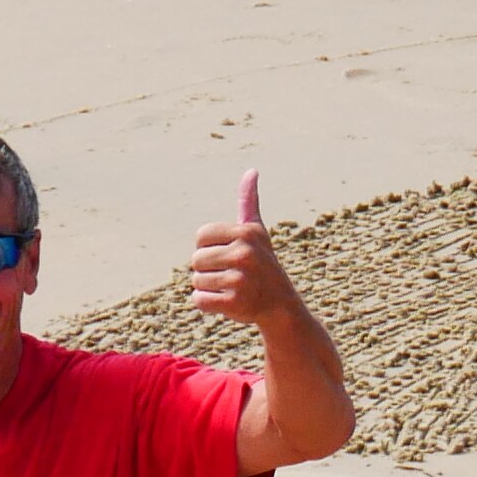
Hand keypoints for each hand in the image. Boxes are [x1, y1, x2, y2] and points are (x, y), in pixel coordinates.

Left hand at [186, 170, 304, 333]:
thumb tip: (251, 171)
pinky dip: (208, 304)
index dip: (209, 248)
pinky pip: (200, 300)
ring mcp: (240, 280)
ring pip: (196, 281)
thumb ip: (248, 202)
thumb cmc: (262, 265)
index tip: (228, 255)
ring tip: (231, 288)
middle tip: (231, 275)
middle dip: (208, 270)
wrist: (280, 305)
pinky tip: (227, 302)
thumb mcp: (257, 232)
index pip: (201, 236)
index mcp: (246, 233)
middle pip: (196, 259)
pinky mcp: (235, 303)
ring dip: (209, 287)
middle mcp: (244, 254)